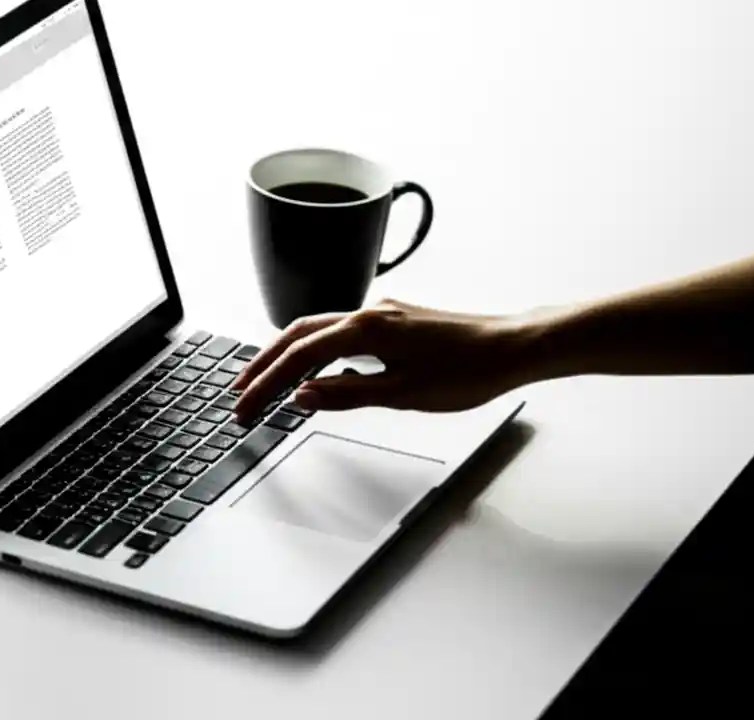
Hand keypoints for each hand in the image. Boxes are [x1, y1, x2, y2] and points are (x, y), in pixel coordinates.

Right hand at [232, 299, 532, 419]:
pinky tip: (314, 369)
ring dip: (286, 355)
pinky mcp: (394, 322)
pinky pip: (339, 332)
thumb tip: (302, 396)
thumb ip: (346, 393)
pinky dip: (314, 350)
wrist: (514, 347)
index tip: (244, 408)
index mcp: (365, 329)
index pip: (298, 358)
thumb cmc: (470, 370)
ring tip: (264, 382)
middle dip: (263, 364)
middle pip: (296, 335)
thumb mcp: (402, 393)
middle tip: (239, 393)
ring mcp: (381, 315)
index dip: (265, 384)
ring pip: (316, 329)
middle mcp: (368, 314)